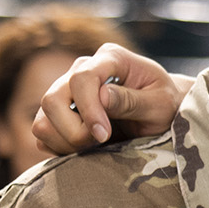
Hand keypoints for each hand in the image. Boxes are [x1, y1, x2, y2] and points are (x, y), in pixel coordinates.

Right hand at [33, 44, 189, 152]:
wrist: (162, 113)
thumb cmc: (166, 105)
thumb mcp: (161, 104)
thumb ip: (133, 100)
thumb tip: (102, 96)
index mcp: (110, 58)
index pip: (81, 78)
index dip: (89, 110)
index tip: (104, 134)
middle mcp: (82, 69)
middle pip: (51, 99)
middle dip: (74, 130)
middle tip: (102, 140)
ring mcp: (66, 90)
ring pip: (42, 120)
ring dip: (65, 141)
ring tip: (96, 145)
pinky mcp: (59, 113)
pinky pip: (43, 134)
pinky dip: (60, 147)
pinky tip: (86, 148)